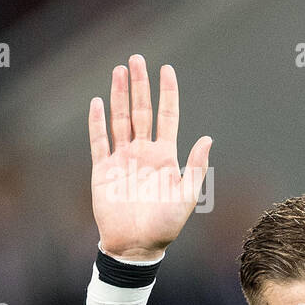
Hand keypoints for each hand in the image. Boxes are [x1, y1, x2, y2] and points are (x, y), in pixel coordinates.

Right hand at [88, 54, 212, 259]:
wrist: (137, 245)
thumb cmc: (165, 225)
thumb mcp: (186, 195)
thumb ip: (195, 166)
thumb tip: (207, 137)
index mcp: (166, 157)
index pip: (167, 117)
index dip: (167, 93)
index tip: (167, 69)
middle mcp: (144, 153)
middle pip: (141, 111)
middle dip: (140, 85)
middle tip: (137, 58)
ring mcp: (122, 159)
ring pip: (120, 119)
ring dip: (120, 95)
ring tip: (119, 71)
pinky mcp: (103, 169)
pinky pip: (99, 141)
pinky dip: (97, 122)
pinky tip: (98, 103)